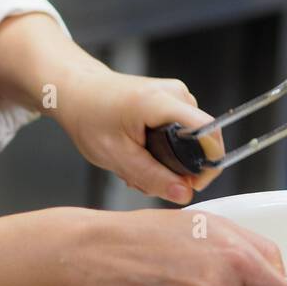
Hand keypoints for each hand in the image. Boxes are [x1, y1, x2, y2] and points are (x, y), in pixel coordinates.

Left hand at [0, 14, 223, 203]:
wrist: (78, 90)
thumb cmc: (89, 117)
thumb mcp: (116, 156)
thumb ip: (152, 177)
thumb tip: (184, 195)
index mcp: (160, 102)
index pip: (207, 132)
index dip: (208, 163)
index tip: (191, 185)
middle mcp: (176, 93)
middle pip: (202, 139)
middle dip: (183, 168)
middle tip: (149, 181)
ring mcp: (176, 94)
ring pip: (192, 138)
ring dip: (171, 161)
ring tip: (138, 166)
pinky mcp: (173, 99)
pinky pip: (183, 130)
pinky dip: (167, 148)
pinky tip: (142, 154)